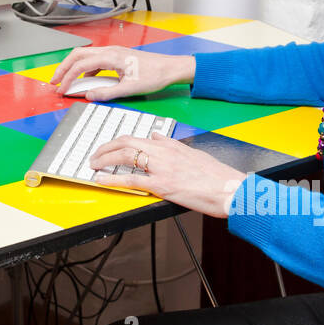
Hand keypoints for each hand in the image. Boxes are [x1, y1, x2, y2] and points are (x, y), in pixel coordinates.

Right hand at [49, 45, 194, 99]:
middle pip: (77, 55)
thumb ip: (107, 92)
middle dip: (63, 68)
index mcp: (111, 56)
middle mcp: (110, 51)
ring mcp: (113, 52)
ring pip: (85, 55)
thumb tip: (89, 95)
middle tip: (55, 81)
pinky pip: (94, 60)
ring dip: (73, 67)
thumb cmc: (155, 75)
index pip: (80, 65)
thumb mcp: (130, 88)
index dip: (68, 78)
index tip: (61, 89)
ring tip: (66, 81)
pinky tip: (86, 80)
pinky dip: (85, 68)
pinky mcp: (116, 56)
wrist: (171, 68)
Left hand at [89, 132, 247, 215]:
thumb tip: (157, 135)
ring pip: (125, 156)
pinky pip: (131, 180)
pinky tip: (100, 179)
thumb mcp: (193, 152)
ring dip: (104, 159)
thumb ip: (172, 144)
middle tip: (95, 155)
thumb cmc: (216, 175)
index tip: (109, 147)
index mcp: (170, 145)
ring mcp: (161, 167)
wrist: (230, 189)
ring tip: (93, 165)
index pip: (137, 138)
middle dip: (106, 148)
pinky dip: (112, 179)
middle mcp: (163, 152)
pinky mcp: (162, 184)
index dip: (118, 142)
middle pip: (126, 142)